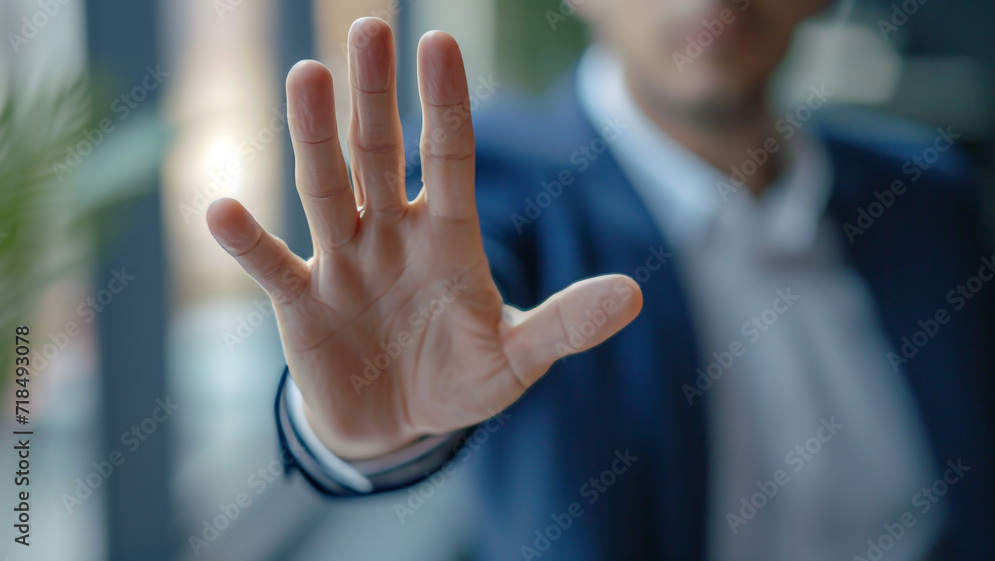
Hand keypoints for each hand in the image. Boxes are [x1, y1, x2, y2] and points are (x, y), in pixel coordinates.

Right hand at [206, 18, 641, 459]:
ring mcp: (342, 264)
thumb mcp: (517, 358)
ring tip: (306, 75)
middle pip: (379, 154)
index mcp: (448, 238)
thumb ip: (564, 325)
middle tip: (369, 27)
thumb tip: (631, 297)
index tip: (440, 43)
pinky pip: (270, 268)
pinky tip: (220, 210)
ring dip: (313, 138)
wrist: (398, 425)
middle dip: (375, 96)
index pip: (448, 157)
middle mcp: (391, 235)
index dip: (445, 105)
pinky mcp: (300, 304)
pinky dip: (247, 244)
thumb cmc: (460, 379)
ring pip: (326, 190)